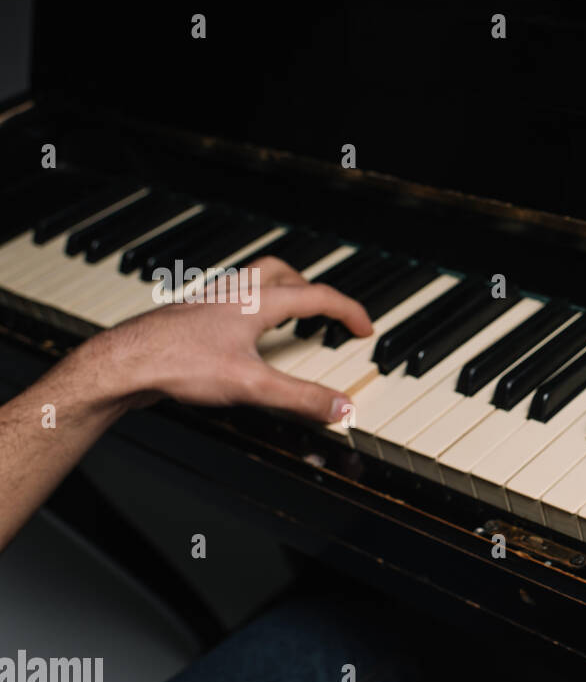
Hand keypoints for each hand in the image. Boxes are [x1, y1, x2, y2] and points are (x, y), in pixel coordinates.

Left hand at [80, 256, 371, 420]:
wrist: (125, 363)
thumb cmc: (178, 363)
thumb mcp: (252, 386)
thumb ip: (302, 398)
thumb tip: (342, 408)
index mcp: (258, 302)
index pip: (317, 297)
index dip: (348, 312)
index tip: (364, 327)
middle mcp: (236, 293)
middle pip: (284, 273)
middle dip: (312, 289)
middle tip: (326, 312)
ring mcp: (211, 300)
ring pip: (255, 280)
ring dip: (280, 291)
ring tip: (289, 314)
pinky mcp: (192, 315)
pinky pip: (231, 298)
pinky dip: (250, 307)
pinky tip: (243, 333)